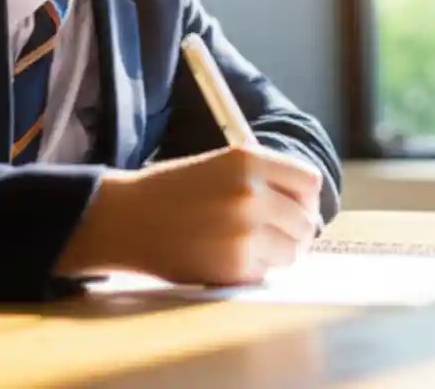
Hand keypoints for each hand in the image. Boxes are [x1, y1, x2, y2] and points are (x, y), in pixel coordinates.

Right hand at [55, 144, 323, 284]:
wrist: (125, 219)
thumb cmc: (170, 191)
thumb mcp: (220, 165)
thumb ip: (263, 179)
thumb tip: (305, 206)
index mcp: (249, 161)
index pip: (309, 182)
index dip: (304, 198)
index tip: (295, 207)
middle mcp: (252, 194)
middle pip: (305, 221)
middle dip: (292, 230)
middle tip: (271, 234)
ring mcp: (245, 233)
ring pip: (290, 252)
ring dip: (275, 253)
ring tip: (245, 246)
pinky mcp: (234, 267)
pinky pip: (264, 273)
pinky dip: (252, 270)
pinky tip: (225, 257)